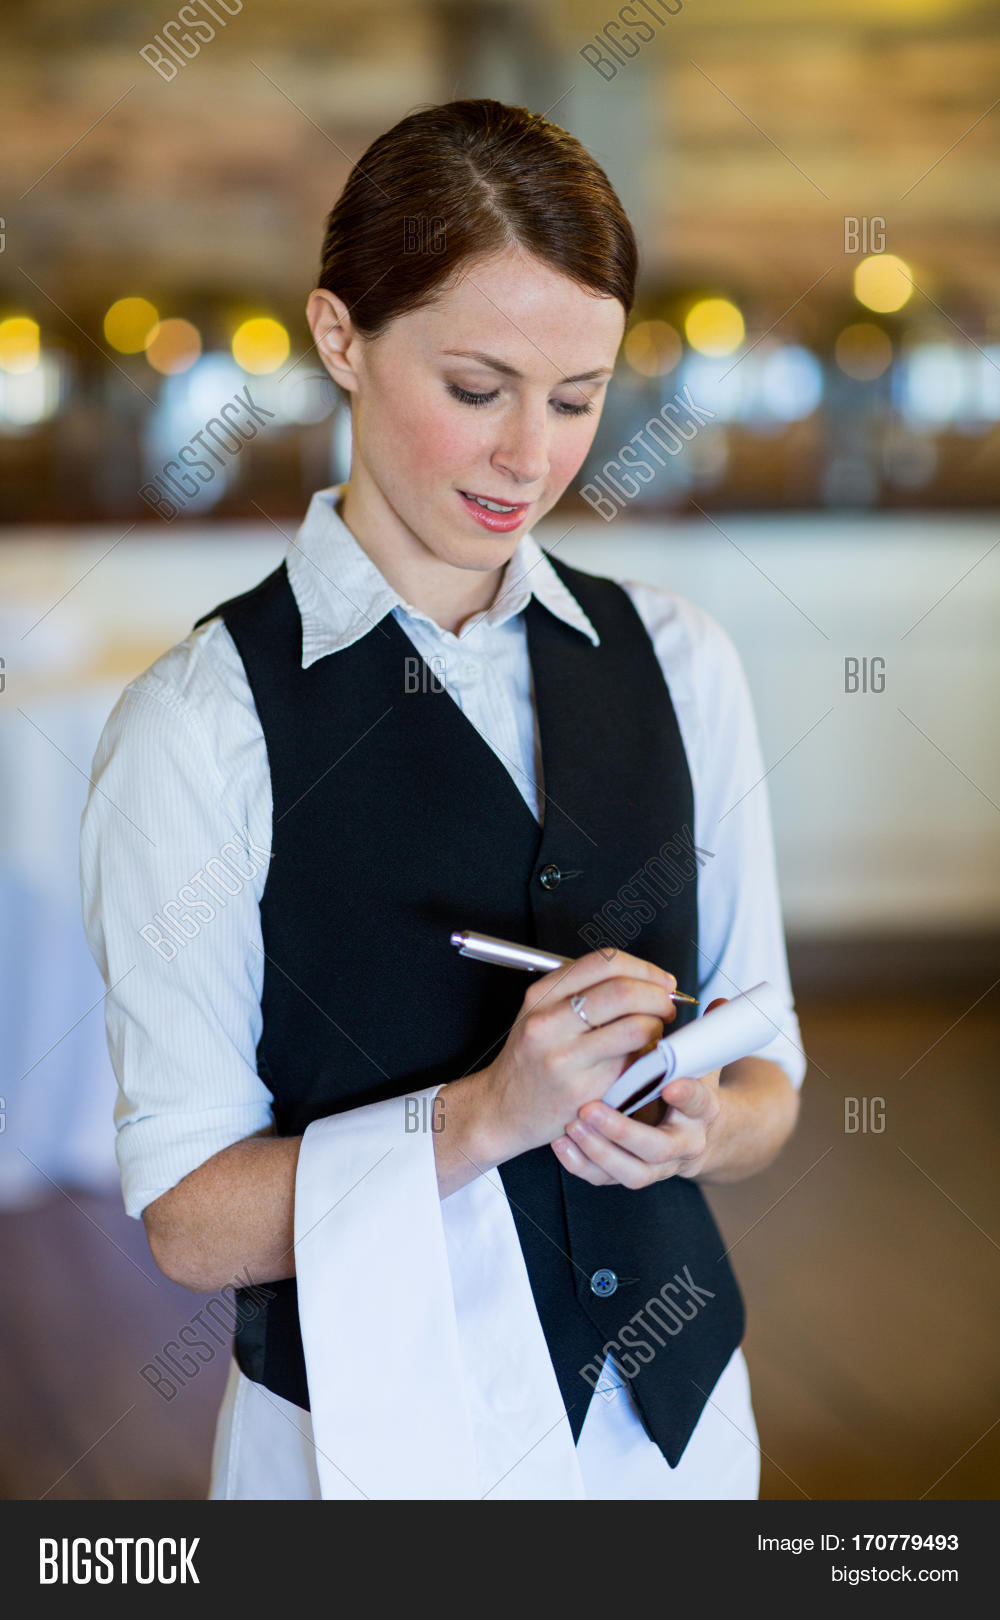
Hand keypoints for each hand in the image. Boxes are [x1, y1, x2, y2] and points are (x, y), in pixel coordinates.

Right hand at [475, 949, 679, 1161]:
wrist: (504, 1109)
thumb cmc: (531, 1058)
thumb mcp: (541, 1012)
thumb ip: (584, 991)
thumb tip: (648, 981)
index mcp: (541, 996)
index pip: (604, 963)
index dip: (644, 968)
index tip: (659, 981)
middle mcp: (549, 1024)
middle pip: (623, 991)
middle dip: (658, 996)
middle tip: (665, 1006)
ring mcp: (565, 1059)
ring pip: (635, 1028)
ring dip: (657, 1027)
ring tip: (653, 1032)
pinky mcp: (584, 1090)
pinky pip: (633, 1065)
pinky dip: (647, 1057)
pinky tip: (640, 1058)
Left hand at [551, 998, 729, 1187]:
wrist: (692, 1134)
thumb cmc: (688, 1088)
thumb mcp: (701, 1063)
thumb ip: (704, 1035)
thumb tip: (717, 1001)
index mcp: (702, 1110)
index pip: (699, 1103)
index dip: (687, 1095)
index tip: (669, 1084)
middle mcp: (683, 1143)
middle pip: (659, 1148)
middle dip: (623, 1131)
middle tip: (591, 1109)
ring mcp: (657, 1165)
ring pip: (632, 1171)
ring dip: (599, 1149)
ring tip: (572, 1123)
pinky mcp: (630, 1173)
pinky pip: (604, 1179)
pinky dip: (581, 1164)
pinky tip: (562, 1142)